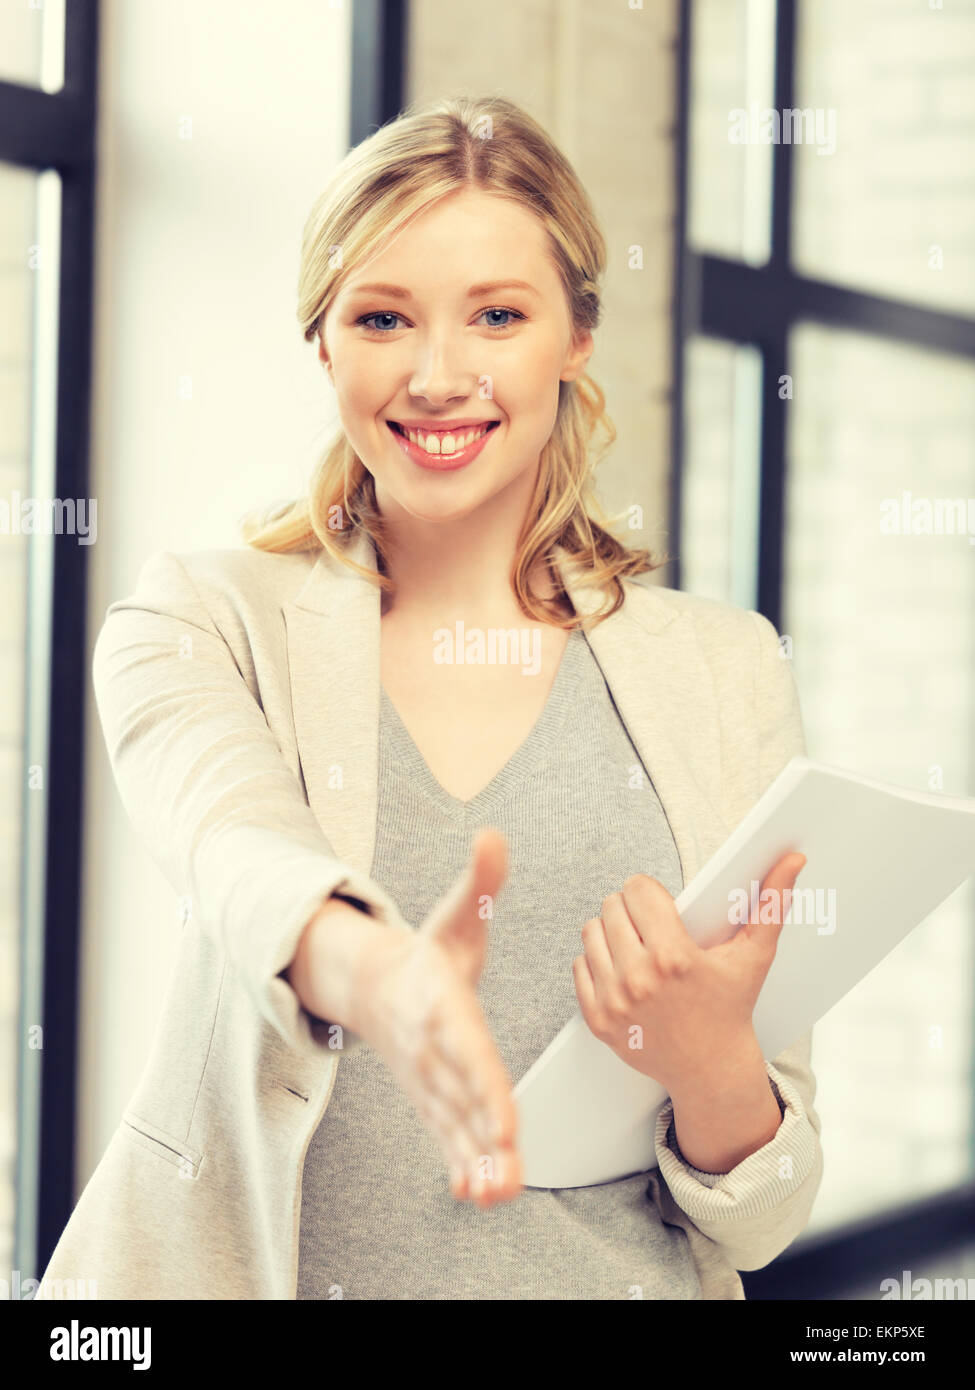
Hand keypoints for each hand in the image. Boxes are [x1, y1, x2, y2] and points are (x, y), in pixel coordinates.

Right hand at [350, 827, 521, 1208]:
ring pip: (455, 1127)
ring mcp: (429, 1081)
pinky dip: (462, 1166)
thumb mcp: (456, 914)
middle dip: (484, 1136)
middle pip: (462, 1098)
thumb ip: (479, 881)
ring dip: (477, 1161)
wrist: (373, 985)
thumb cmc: (429, 952)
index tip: (506, 1122)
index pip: (469, 1050)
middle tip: (509, 1171)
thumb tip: (493, 835)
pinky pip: (447, 1138)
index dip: (486, 1088)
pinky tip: (482, 1194)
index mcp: (441, 1005)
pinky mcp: (432, 1100)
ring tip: (501, 1194)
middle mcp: (433, 1051)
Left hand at [572, 851, 806, 1093]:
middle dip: (630, 910)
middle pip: (611, 906)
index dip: (649, 891)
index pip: (637, 889)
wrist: (711, 1070)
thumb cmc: (731, 1007)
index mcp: (674, 956)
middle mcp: (639, 979)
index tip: (660, 904)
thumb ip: (772, 902)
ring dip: (610, 933)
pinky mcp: (598, 1019)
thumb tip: (793, 858)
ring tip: (635, 944)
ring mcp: (614, 1001)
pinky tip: (621, 970)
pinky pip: (579, 966)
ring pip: (591, 932)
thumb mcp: (753, 955)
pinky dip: (597, 964)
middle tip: (649, 925)